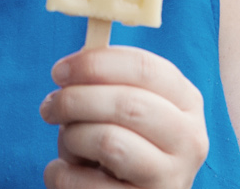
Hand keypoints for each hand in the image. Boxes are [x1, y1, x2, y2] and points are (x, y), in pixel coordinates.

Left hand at [40, 46, 208, 188]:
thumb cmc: (125, 142)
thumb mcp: (127, 108)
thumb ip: (109, 82)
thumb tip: (71, 67)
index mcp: (187, 101)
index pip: (144, 67)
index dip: (95, 63)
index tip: (59, 71)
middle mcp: (190, 139)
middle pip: (127, 104)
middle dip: (76, 100)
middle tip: (49, 107)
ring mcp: (172, 178)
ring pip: (110, 142)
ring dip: (73, 137)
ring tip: (67, 142)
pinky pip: (88, 185)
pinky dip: (61, 174)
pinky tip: (63, 171)